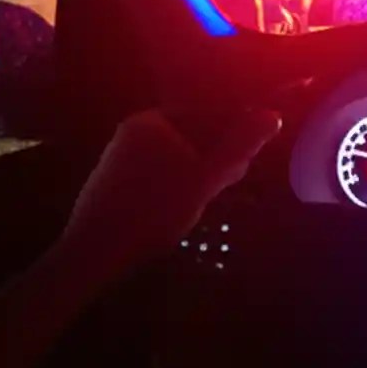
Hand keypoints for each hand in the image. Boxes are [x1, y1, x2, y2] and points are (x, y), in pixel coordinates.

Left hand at [56, 108, 280, 283]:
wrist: (94, 253)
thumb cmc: (153, 211)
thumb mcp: (204, 179)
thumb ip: (238, 147)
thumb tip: (272, 116)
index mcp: (152, 121)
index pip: (207, 114)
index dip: (232, 136)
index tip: (244, 163)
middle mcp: (132, 131)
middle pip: (191, 136)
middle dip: (213, 160)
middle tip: (224, 187)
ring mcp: (119, 157)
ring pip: (174, 159)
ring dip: (195, 178)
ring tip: (199, 204)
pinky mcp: (113, 182)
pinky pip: (155, 175)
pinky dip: (172, 189)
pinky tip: (175, 213)